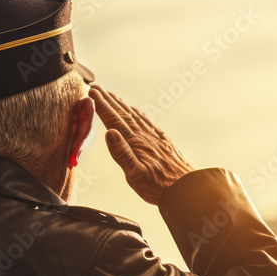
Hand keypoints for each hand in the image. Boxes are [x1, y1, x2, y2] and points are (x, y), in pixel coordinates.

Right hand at [89, 85, 193, 204]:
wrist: (185, 188)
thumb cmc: (159, 186)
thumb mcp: (136, 174)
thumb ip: (122, 153)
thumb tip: (110, 133)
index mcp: (135, 142)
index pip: (114, 119)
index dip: (101, 105)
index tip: (91, 92)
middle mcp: (144, 135)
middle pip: (122, 112)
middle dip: (107, 99)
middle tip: (96, 87)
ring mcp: (153, 136)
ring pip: (133, 114)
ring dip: (120, 104)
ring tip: (110, 95)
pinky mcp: (161, 140)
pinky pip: (145, 120)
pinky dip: (135, 112)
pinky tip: (133, 111)